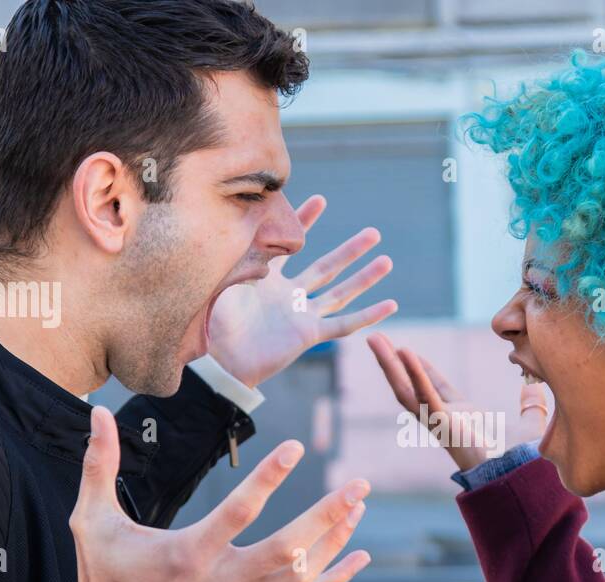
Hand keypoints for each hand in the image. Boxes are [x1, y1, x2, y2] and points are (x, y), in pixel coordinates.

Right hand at [70, 406, 371, 581]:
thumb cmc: (105, 579)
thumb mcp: (91, 521)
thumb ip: (98, 466)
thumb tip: (97, 413)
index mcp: (187, 554)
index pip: (238, 512)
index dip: (269, 479)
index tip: (296, 448)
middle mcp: (221, 580)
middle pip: (289, 549)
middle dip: (328, 515)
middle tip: (359, 484)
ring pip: (302, 574)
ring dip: (336, 540)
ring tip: (359, 505)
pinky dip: (336, 580)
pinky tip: (360, 557)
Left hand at [207, 194, 397, 387]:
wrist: (219, 359)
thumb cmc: (214, 320)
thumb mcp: (226, 277)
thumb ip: (242, 251)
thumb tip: (253, 223)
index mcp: (268, 279)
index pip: (291, 245)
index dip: (305, 222)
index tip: (321, 200)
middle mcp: (290, 295)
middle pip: (328, 267)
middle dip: (351, 250)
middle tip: (373, 233)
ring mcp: (302, 315)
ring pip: (341, 293)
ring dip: (364, 278)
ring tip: (386, 260)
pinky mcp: (310, 335)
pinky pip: (344, 325)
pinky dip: (368, 315)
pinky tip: (390, 305)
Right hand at [367, 330, 548, 472]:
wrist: (521, 476)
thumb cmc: (522, 460)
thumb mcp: (529, 423)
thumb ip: (531, 406)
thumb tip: (536, 389)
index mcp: (459, 419)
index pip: (433, 388)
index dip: (419, 368)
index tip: (405, 350)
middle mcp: (443, 421)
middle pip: (408, 387)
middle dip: (391, 364)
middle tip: (375, 340)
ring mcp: (439, 422)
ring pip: (404, 391)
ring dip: (388, 365)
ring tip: (373, 340)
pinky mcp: (443, 424)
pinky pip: (424, 395)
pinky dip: (414, 373)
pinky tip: (403, 352)